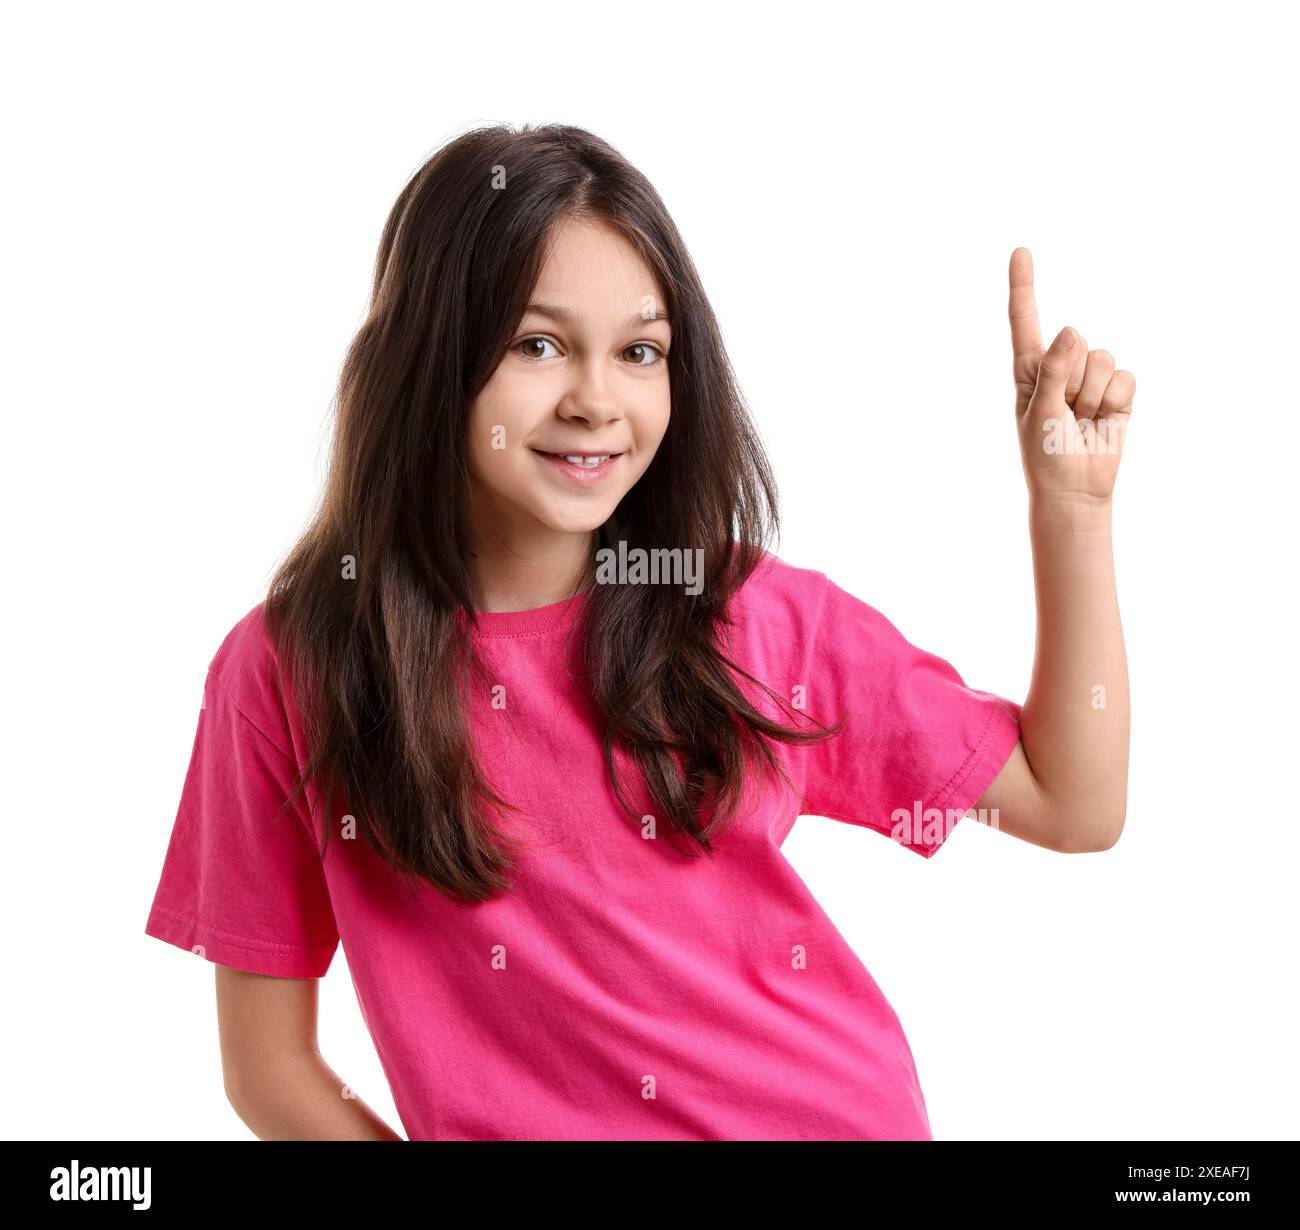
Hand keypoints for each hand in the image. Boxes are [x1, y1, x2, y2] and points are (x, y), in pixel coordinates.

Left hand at [1008, 247, 1135, 506]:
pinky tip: (1103, 422)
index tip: (1020, 250)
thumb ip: (1052, 370)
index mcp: (1029, 368)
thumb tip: (1071, 330)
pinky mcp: (1118, 391)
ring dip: (1093, 396)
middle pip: (1076, 342)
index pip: (1025, 320)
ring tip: (1081, 421)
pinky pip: (1125, 378)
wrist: (1074, 490)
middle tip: (1064, 415)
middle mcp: (1060, 366)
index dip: (1024, 285)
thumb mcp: (1038, 411)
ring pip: (1103, 359)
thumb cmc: (1044, 454)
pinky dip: (1115, 402)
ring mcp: (1091, 378)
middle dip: (1073, 381)